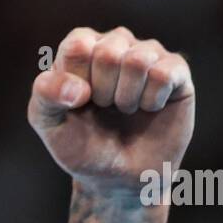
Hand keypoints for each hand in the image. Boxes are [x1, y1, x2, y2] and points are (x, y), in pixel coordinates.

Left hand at [28, 27, 194, 195]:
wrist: (116, 179)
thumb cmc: (80, 145)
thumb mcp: (48, 122)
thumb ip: (46, 94)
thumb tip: (79, 88)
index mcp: (82, 47)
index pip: (79, 44)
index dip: (77, 80)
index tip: (78, 102)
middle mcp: (117, 43)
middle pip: (109, 52)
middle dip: (103, 92)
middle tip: (104, 108)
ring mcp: (149, 54)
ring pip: (138, 60)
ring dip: (127, 98)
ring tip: (125, 109)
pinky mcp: (177, 70)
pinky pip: (165, 73)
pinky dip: (152, 101)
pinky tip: (149, 108)